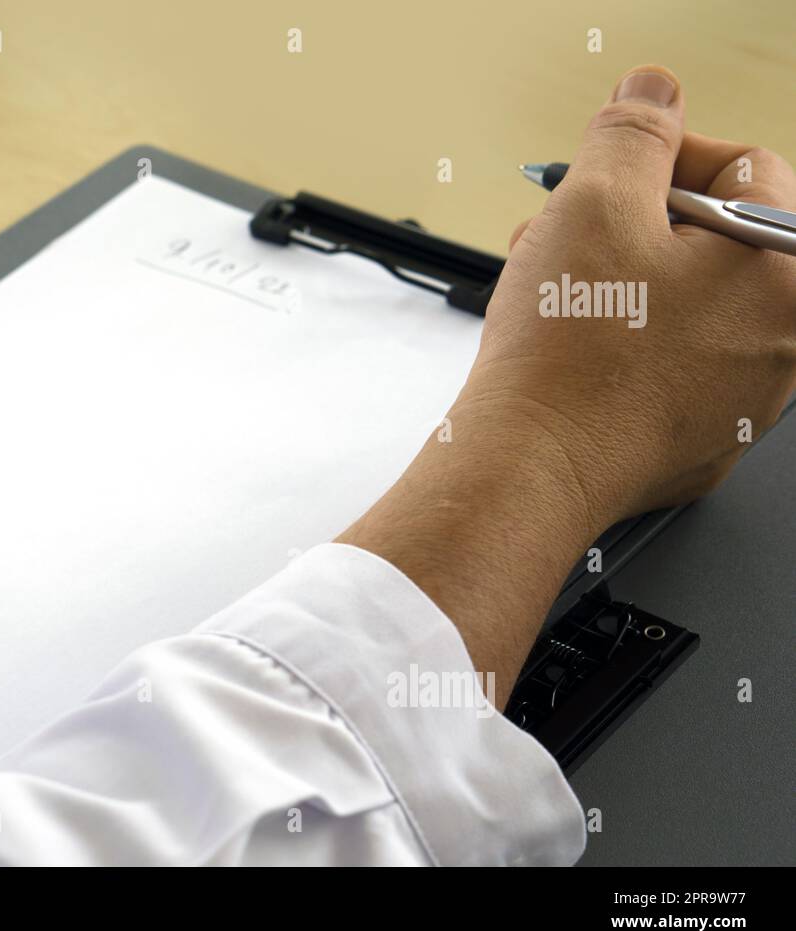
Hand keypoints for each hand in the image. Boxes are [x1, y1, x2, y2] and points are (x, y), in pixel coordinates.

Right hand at [340, 65, 795, 704]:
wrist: (527, 471)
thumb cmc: (566, 356)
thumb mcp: (593, 203)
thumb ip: (633, 130)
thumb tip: (654, 91)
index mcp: (782, 273)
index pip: (743, 169)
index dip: (661, 155)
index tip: (607, 172)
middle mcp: (779, 342)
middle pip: (709, 242)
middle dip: (628, 226)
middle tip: (566, 239)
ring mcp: (738, 401)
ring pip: (680, 308)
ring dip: (615, 284)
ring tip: (550, 294)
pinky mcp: (692, 441)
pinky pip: (661, 369)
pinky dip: (618, 348)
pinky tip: (565, 350)